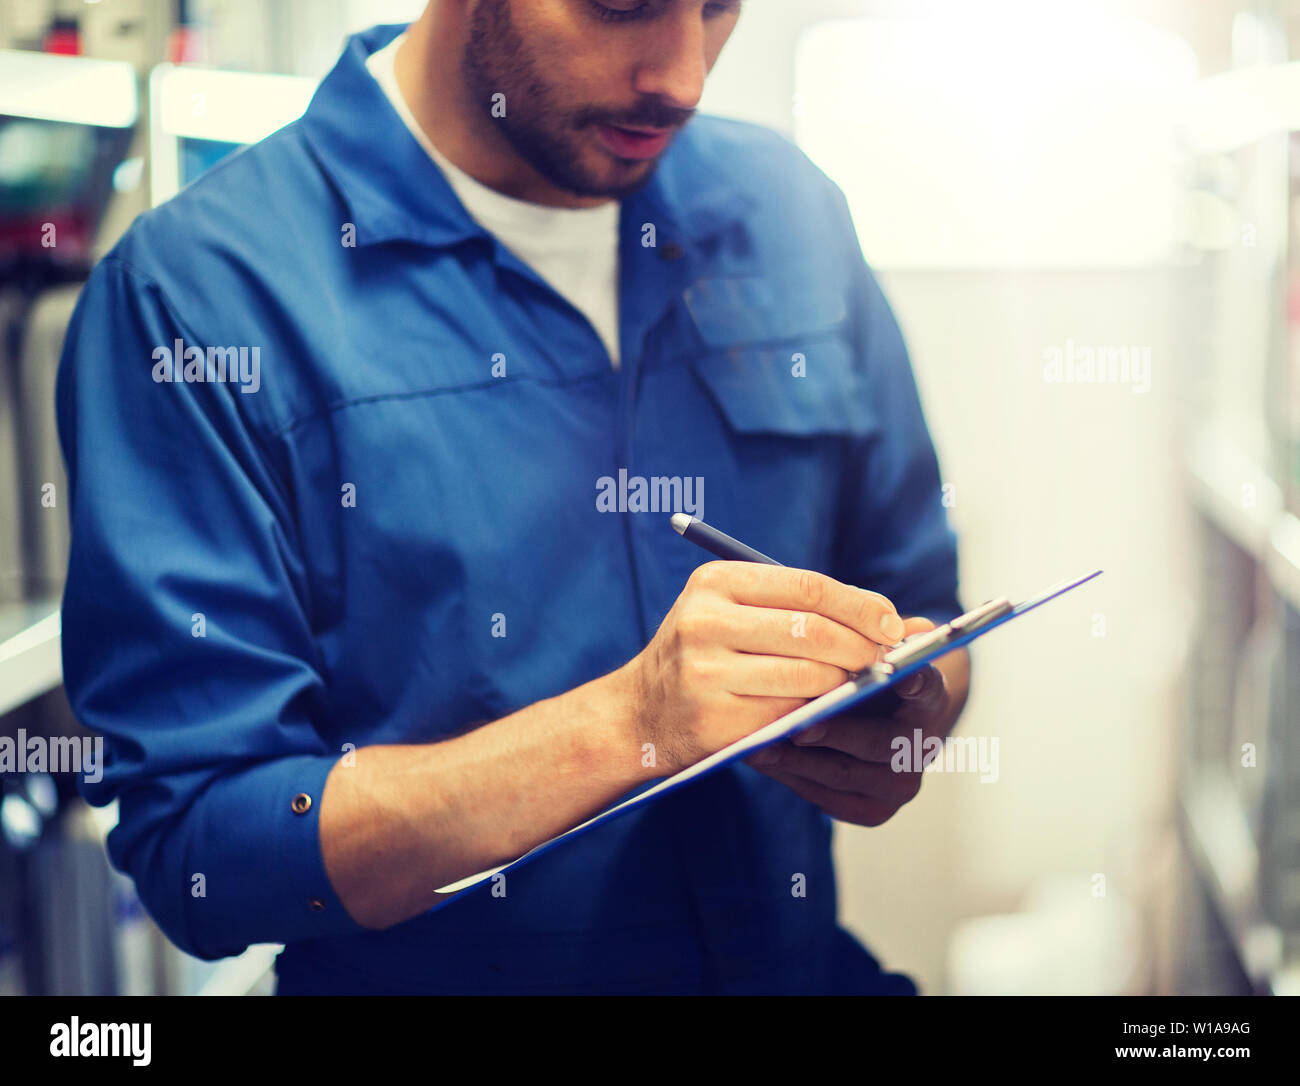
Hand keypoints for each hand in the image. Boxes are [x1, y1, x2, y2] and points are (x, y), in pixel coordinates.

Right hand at [625, 561, 907, 774]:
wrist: (637, 713)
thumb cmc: (703, 656)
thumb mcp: (733, 613)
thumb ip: (802, 609)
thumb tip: (900, 623)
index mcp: (715, 582)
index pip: (808, 586)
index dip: (861, 606)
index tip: (892, 624)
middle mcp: (705, 621)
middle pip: (813, 630)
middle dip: (862, 647)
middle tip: (884, 660)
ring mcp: (706, 671)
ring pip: (807, 674)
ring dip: (844, 682)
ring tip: (856, 684)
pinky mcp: (713, 718)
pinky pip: (788, 713)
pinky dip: (815, 712)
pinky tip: (823, 710)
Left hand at [743, 617, 962, 825]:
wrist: (875, 722)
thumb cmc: (864, 676)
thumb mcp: (872, 649)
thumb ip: (872, 634)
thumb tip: (891, 624)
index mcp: (928, 699)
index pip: (927, 688)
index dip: (914, 682)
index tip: (899, 674)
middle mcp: (921, 745)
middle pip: (880, 742)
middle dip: (836, 734)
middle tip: (799, 725)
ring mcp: (898, 783)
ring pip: (845, 774)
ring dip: (800, 760)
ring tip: (761, 743)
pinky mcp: (871, 809)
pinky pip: (825, 796)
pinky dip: (790, 777)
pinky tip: (760, 758)